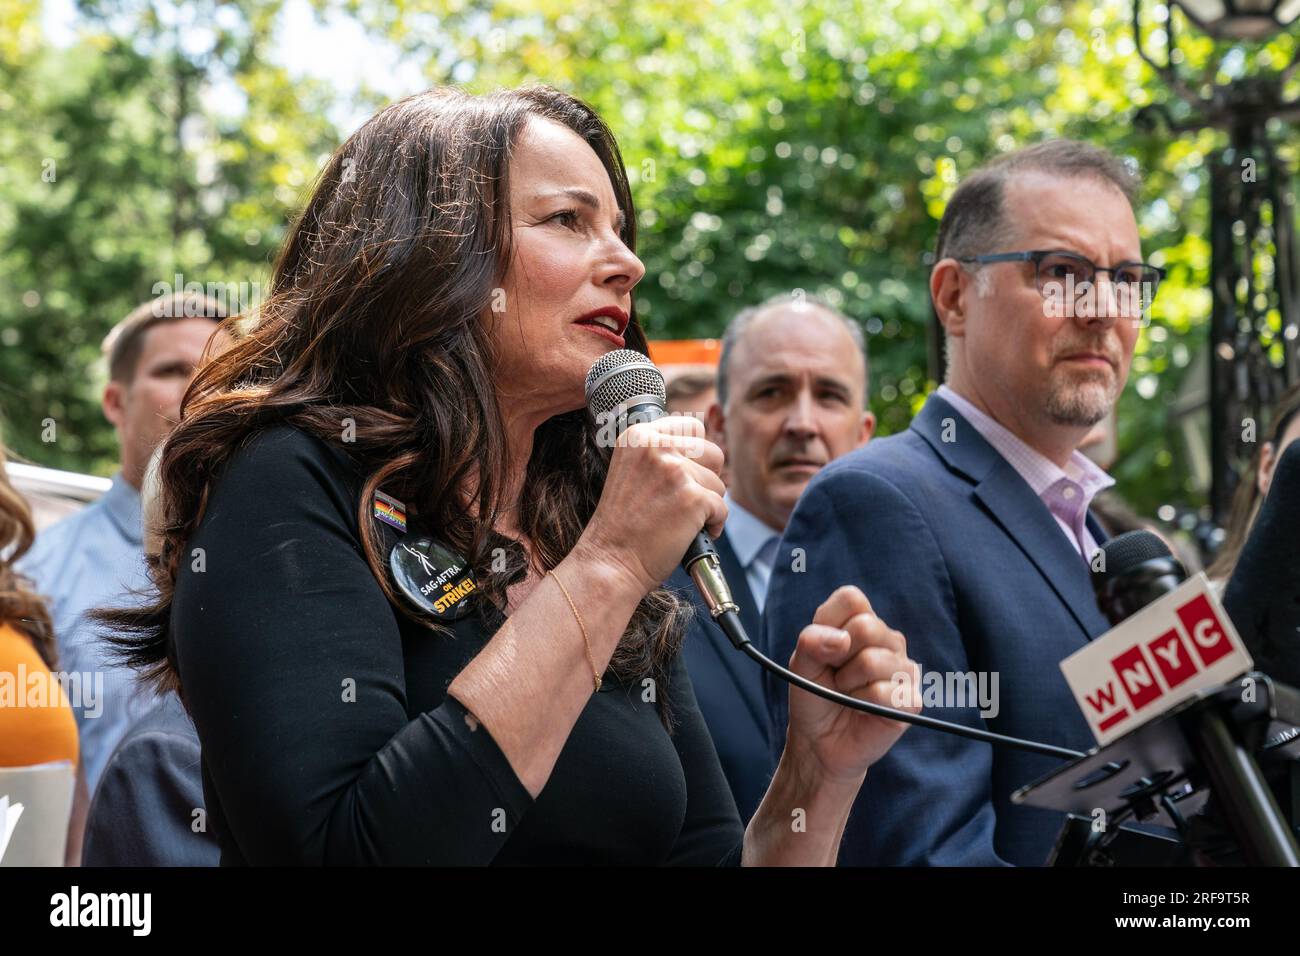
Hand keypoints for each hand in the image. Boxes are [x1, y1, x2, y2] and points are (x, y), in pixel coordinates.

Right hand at [575, 415, 725, 594]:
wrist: (611, 561)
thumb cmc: (622, 524)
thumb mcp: (631, 470)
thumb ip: (660, 453)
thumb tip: (703, 446)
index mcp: (638, 436)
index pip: (691, 427)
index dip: (694, 455)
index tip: (682, 476)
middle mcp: (656, 447)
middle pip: (712, 452)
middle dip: (706, 479)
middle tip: (682, 500)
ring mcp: (676, 471)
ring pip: (719, 483)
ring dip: (707, 505)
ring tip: (678, 519)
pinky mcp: (693, 498)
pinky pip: (722, 508)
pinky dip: (713, 526)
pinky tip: (688, 534)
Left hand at [784, 585, 920, 783]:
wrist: (819, 741)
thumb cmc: (814, 696)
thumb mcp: (800, 664)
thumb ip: (811, 642)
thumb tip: (842, 640)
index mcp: (862, 622)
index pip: (852, 598)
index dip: (829, 624)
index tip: (824, 649)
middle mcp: (888, 640)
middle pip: (866, 627)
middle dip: (838, 658)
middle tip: (836, 677)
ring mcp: (904, 668)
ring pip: (873, 661)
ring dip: (848, 684)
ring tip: (849, 694)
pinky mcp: (911, 699)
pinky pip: (883, 692)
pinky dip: (862, 704)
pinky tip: (863, 710)